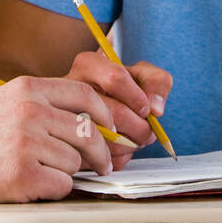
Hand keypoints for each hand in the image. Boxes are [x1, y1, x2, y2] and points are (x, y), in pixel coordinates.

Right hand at [0, 75, 115, 202]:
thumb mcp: (6, 100)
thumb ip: (44, 101)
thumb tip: (90, 118)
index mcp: (28, 89)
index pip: (86, 95)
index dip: (105, 115)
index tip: (110, 129)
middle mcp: (29, 112)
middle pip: (88, 133)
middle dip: (98, 154)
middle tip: (98, 165)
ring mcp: (26, 143)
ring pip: (75, 162)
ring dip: (65, 173)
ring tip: (40, 171)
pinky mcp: (23, 175)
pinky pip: (62, 185)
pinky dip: (54, 190)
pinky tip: (33, 185)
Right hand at [62, 50, 172, 167]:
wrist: (98, 104)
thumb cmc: (121, 89)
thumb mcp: (141, 74)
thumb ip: (157, 82)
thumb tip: (156, 109)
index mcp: (88, 64)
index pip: (115, 78)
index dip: (139, 98)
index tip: (146, 108)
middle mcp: (70, 88)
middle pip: (115, 113)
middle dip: (141, 128)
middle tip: (148, 131)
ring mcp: (64, 116)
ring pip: (108, 139)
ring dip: (132, 145)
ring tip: (136, 139)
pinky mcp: (67, 143)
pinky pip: (99, 157)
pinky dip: (118, 158)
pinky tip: (120, 149)